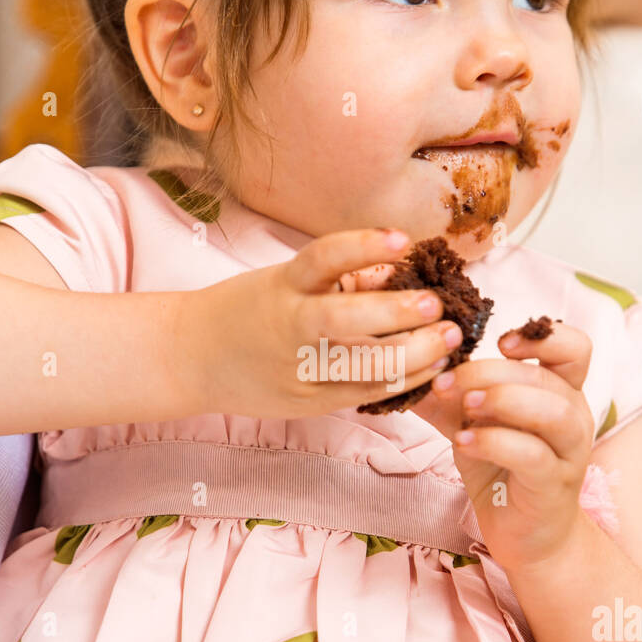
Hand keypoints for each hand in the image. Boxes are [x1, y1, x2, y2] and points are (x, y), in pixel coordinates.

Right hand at [178, 228, 464, 418]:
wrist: (191, 359)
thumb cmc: (245, 311)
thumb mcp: (280, 282)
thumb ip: (332, 281)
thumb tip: (398, 272)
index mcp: (282, 286)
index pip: (322, 258)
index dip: (363, 245)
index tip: (403, 239)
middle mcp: (288, 326)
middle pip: (344, 320)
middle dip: (396, 313)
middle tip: (437, 305)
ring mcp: (298, 369)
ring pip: (362, 366)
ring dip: (414, 354)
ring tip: (450, 340)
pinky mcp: (308, 402)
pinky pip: (364, 394)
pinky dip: (403, 382)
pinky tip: (433, 369)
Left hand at [413, 321, 595, 574]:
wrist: (525, 536)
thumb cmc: (502, 472)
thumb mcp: (471, 423)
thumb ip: (447, 395)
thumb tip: (404, 365)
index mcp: (560, 392)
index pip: (573, 347)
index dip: (541, 337)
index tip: (499, 343)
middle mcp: (573, 416)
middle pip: (544, 375)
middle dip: (489, 372)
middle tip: (446, 381)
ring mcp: (569, 452)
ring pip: (550, 410)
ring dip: (502, 400)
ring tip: (464, 407)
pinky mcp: (554, 485)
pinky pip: (532, 454)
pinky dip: (495, 442)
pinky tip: (464, 442)